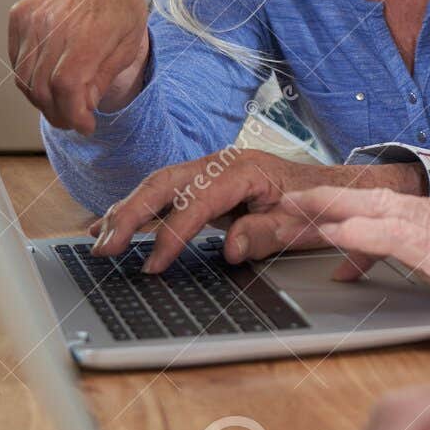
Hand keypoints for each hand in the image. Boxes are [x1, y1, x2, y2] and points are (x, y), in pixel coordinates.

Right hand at [9, 0, 149, 134]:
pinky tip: (48, 82)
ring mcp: (32, 18)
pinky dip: (29, 78)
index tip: (85, 126)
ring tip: (62, 105)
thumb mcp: (128, 45)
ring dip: (41, 100)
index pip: (67, 87)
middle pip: (42, 87)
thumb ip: (102, 78)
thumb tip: (81, 108)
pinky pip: (16, 59)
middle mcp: (54, 25)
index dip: (73, 114)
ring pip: (24, 77)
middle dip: (58, 113)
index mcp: (87, 33)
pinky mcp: (19, 15)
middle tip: (73, 121)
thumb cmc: (123, 7)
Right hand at [91, 149, 424, 273]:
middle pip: (164, 185)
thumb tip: (230, 246)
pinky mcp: (205, 181)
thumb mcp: (301, 224)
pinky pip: (164, 192)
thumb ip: (266, 233)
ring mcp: (210, 169)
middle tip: (104, 249)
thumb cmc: (319, 205)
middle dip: (130, 216)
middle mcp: (221, 163)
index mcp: (243, 170)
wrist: (334, 188)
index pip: (196, 204)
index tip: (153, 266)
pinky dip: (136, 208)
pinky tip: (111, 224)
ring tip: (94, 239)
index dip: (171, 236)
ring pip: (158, 185)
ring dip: (125, 211)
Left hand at [268, 186, 429, 330]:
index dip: (353, 207)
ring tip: (294, 212)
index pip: (396, 207)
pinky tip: (338, 236)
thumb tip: (426, 266)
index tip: (319, 214)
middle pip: (379, 199)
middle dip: (330, 200)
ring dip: (333, 211)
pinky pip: (401, 238)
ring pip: (381, 212)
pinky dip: (365, 234)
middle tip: (287, 201)